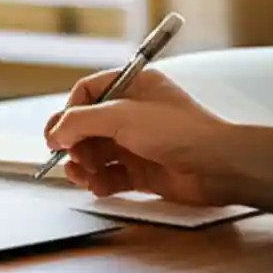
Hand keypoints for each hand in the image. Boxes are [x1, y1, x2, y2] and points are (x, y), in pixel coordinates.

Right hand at [44, 68, 239, 205]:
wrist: (218, 166)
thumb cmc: (180, 131)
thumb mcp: (121, 116)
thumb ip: (80, 122)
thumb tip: (54, 133)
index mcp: (133, 86)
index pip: (87, 92)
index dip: (69, 112)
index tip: (59, 132)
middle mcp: (134, 112)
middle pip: (87, 126)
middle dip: (74, 142)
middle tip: (67, 156)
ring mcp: (138, 142)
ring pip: (97, 153)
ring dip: (83, 165)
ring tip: (81, 175)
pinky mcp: (144, 170)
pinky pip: (111, 175)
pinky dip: (100, 182)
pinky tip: (97, 186)